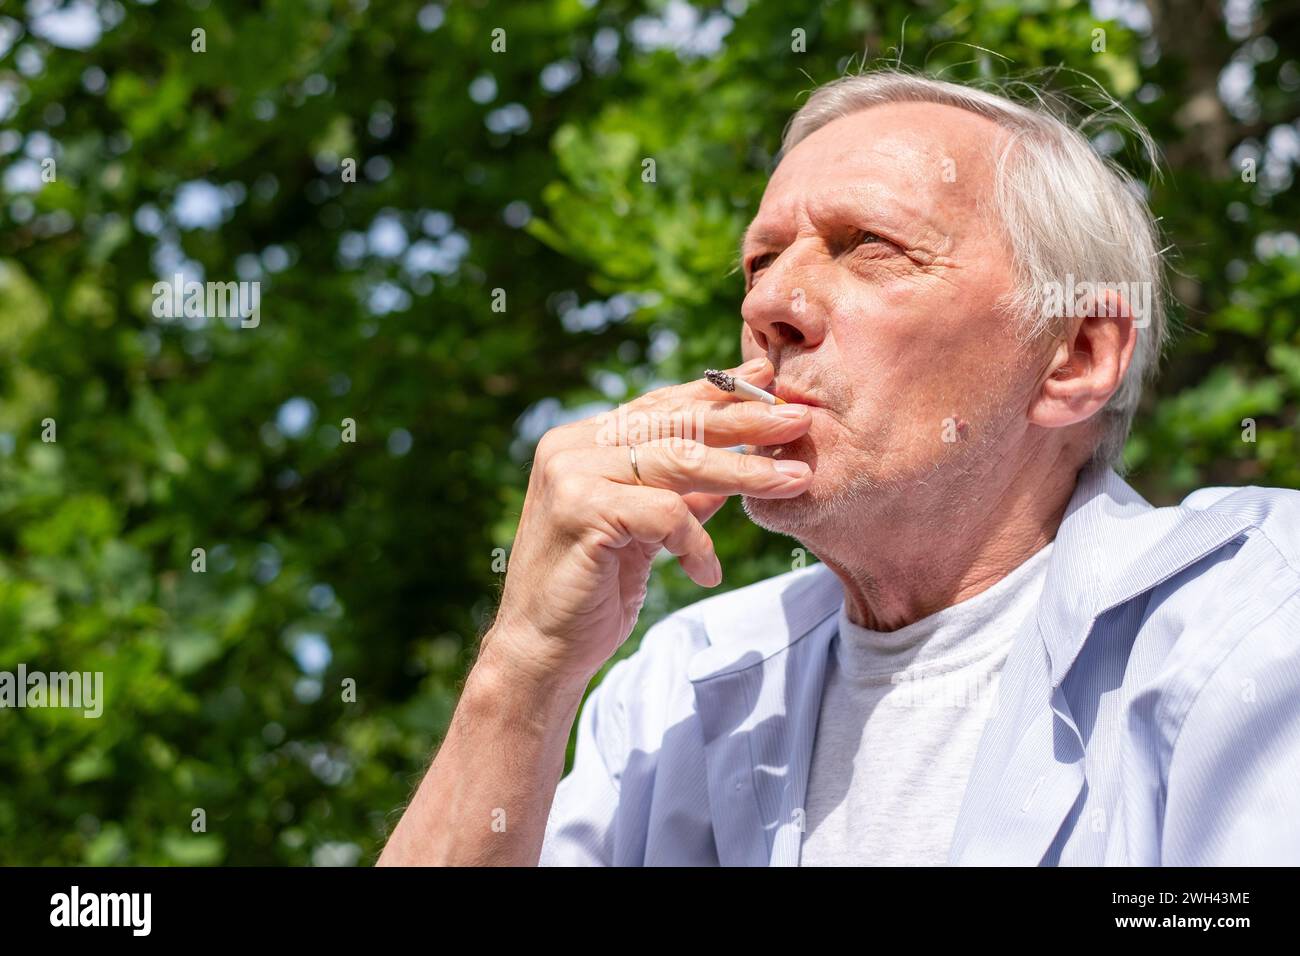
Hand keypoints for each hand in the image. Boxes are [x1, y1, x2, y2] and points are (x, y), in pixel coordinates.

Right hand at [483, 357, 812, 688]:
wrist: (541, 651)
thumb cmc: (592, 591)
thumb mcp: (643, 531)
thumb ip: (676, 491)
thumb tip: (735, 463)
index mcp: (583, 441)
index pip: (660, 407)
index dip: (716, 393)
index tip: (767, 380)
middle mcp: (572, 447)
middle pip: (675, 424)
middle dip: (743, 421)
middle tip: (799, 419)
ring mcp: (572, 475)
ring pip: (678, 460)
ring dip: (744, 472)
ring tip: (795, 479)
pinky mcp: (582, 511)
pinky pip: (664, 513)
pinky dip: (697, 542)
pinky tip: (708, 572)